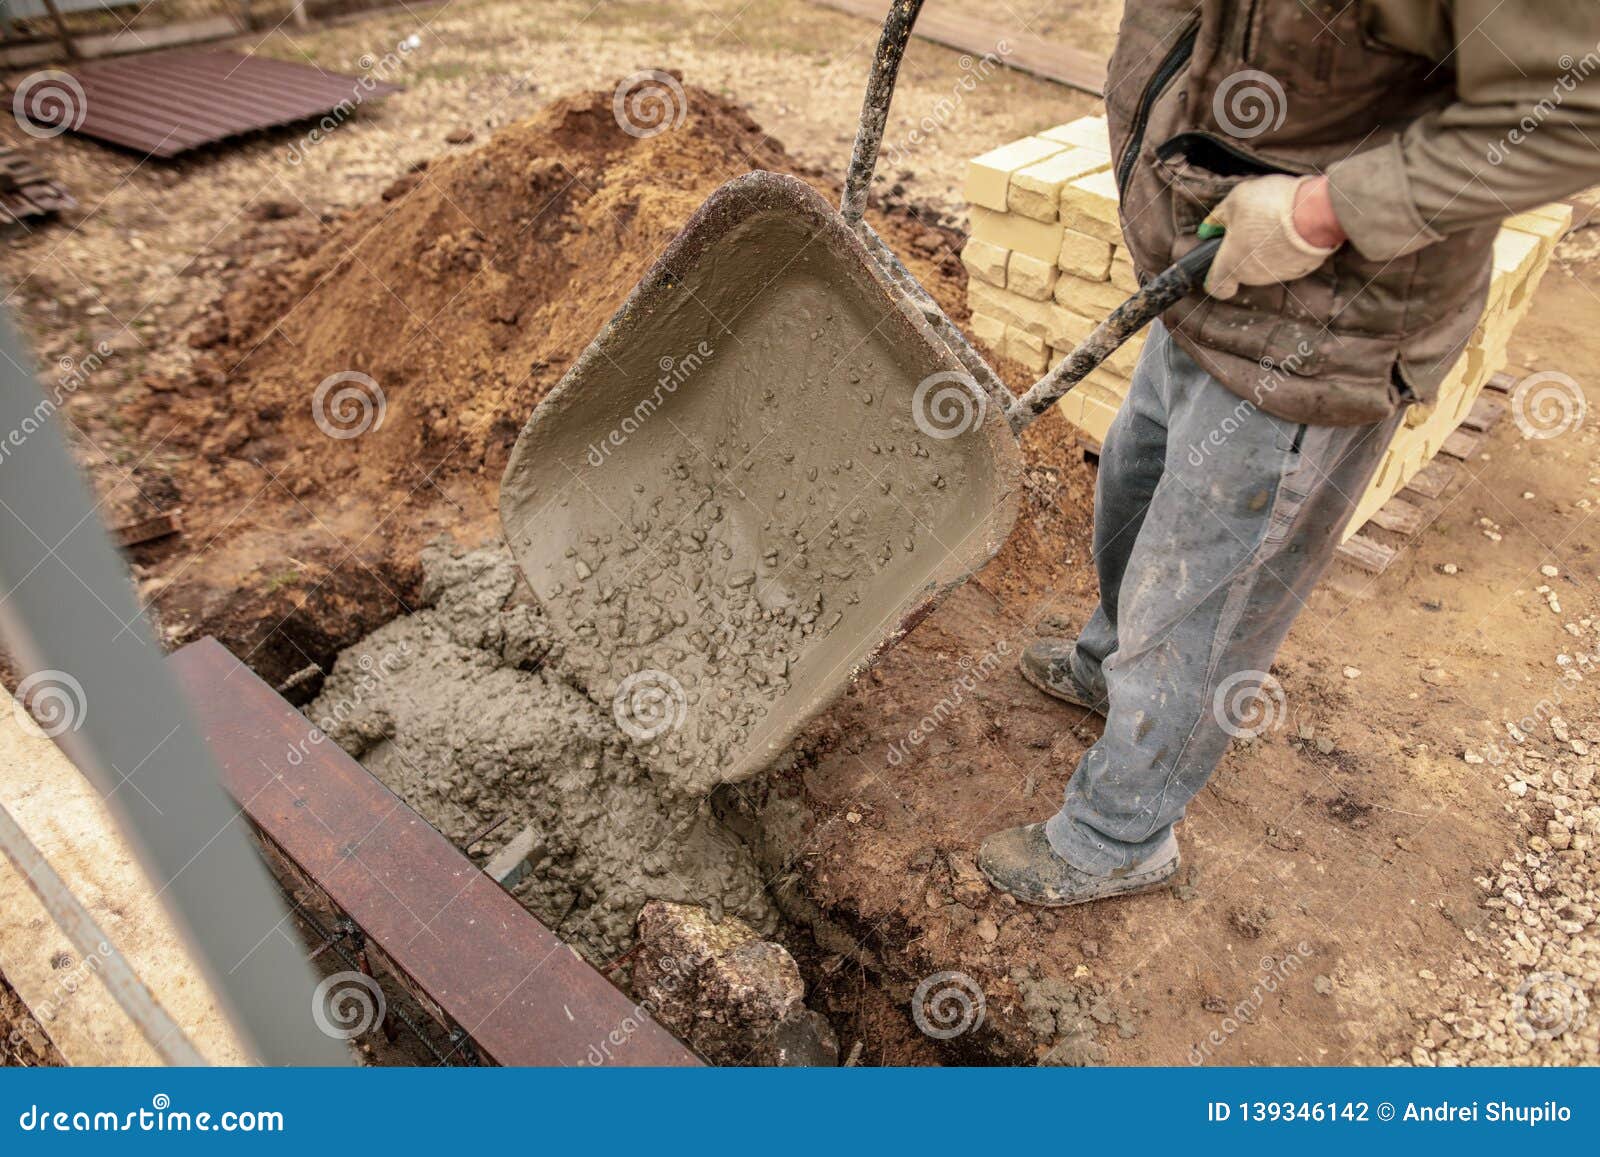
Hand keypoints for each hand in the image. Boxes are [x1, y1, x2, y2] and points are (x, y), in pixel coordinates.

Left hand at [1203, 175, 1344, 299]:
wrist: (1314, 212)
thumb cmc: (1269, 208)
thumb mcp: (1235, 201)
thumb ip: (1218, 217)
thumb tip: (1208, 228)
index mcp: (1231, 265)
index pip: (1218, 288)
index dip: (1215, 278)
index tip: (1217, 264)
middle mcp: (1253, 277)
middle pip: (1243, 269)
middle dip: (1244, 251)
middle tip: (1251, 225)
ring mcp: (1279, 275)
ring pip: (1267, 264)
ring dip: (1268, 247)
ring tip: (1275, 220)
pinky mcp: (1303, 269)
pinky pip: (1289, 258)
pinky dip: (1288, 246)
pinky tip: (1293, 225)